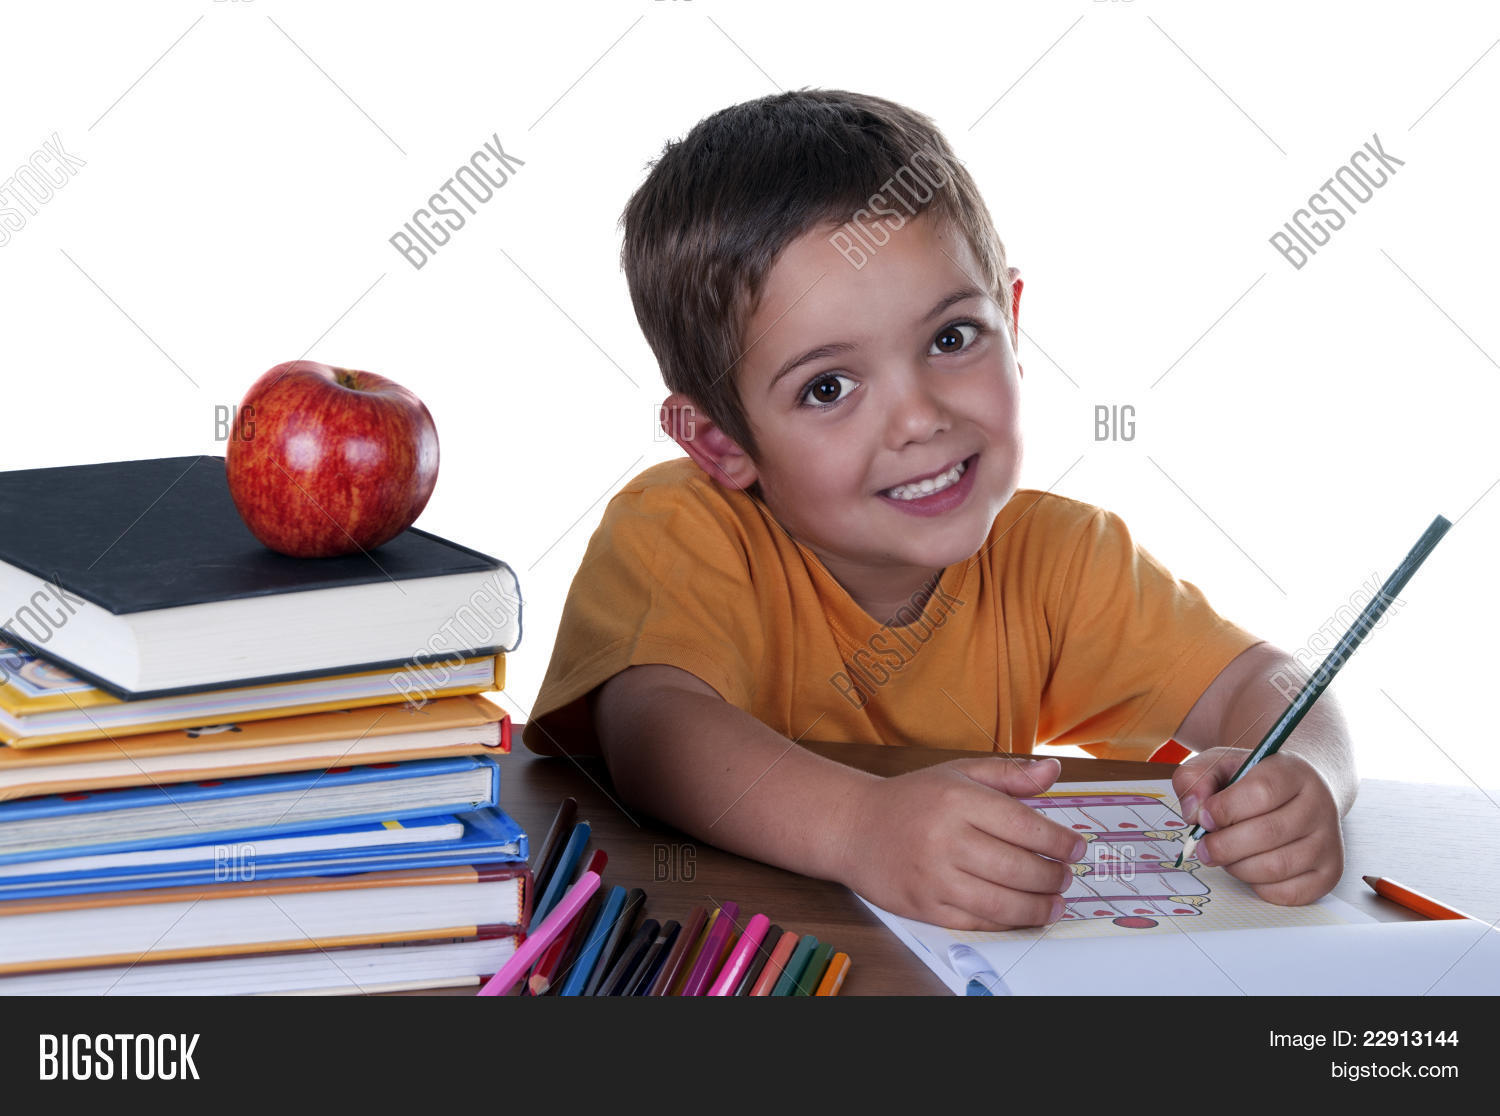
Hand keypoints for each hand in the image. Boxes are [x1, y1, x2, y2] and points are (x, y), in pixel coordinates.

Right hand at [833, 756, 1085, 929]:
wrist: (853, 827)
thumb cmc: (912, 799)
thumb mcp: (958, 773)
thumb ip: (1009, 774)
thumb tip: (1054, 772)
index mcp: (958, 799)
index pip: (1026, 826)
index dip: (1061, 842)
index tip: (1078, 848)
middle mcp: (946, 838)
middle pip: (1019, 868)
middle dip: (1054, 877)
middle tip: (1066, 877)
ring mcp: (933, 877)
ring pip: (1003, 902)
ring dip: (1039, 907)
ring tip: (1055, 903)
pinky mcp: (923, 907)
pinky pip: (977, 921)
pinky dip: (1007, 922)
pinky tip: (1022, 914)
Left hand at [1173, 747, 1342, 904]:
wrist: (1298, 792)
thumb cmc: (1253, 781)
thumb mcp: (1220, 765)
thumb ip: (1195, 779)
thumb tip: (1194, 812)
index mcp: (1292, 772)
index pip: (1261, 792)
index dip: (1224, 809)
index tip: (1204, 817)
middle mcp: (1319, 805)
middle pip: (1268, 833)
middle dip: (1224, 845)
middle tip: (1203, 848)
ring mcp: (1329, 841)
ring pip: (1276, 866)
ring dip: (1237, 867)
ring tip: (1224, 856)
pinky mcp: (1330, 872)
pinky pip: (1287, 893)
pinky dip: (1258, 886)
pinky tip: (1249, 867)